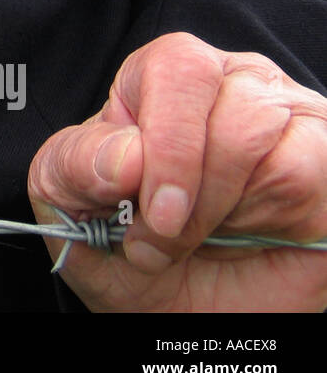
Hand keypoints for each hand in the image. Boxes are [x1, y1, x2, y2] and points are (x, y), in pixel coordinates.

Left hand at [27, 32, 326, 311]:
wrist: (172, 304)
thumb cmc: (122, 238)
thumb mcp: (71, 200)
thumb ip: (78, 164)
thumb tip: (125, 157)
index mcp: (163, 76)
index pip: (179, 68)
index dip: (169, 142)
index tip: (153, 210)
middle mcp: (232, 83)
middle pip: (235, 109)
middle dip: (192, 191)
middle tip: (161, 236)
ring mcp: (288, 119)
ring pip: (274, 149)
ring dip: (225, 212)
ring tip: (198, 236)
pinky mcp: (323, 161)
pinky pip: (309, 178)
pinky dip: (271, 220)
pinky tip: (246, 232)